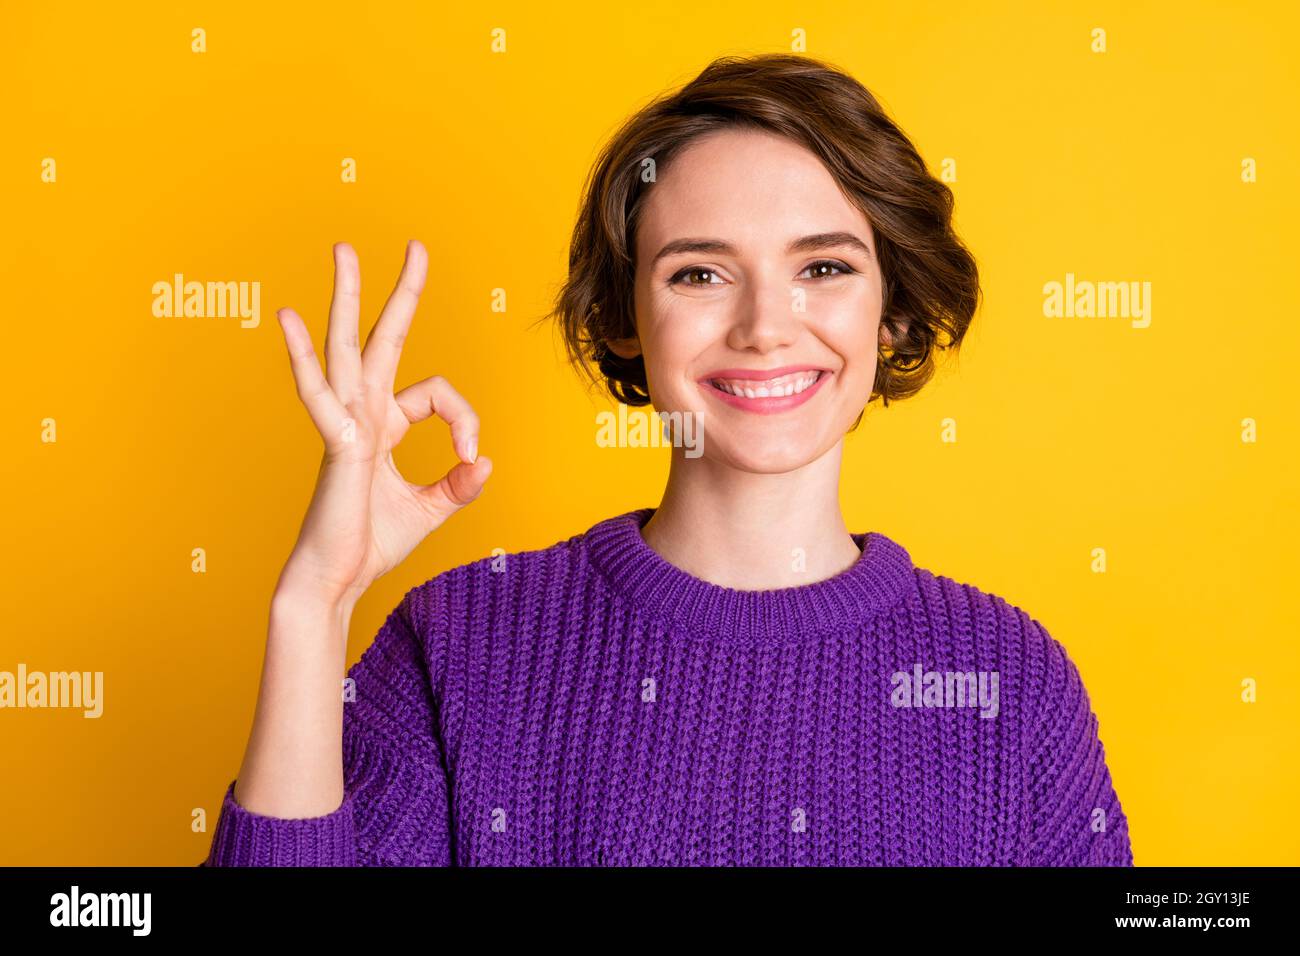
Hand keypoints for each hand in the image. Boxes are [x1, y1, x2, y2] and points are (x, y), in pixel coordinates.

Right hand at [273, 240, 491, 609]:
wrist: (337, 581)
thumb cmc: (372, 543)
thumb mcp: (432, 509)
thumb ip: (459, 485)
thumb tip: (485, 463)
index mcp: (384, 424)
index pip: (437, 393)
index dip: (464, 420)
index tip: (471, 459)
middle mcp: (362, 413)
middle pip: (382, 338)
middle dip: (400, 292)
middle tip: (415, 245)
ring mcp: (344, 423)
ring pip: (346, 347)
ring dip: (346, 297)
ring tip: (344, 250)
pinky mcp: (335, 443)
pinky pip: (319, 394)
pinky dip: (301, 357)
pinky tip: (286, 319)